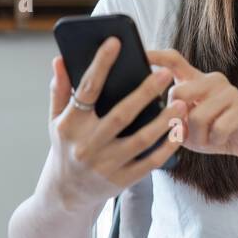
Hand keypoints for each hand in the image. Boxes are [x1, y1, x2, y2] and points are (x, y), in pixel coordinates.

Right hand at [44, 37, 187, 206]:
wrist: (65, 194)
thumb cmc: (65, 147)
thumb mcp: (56, 120)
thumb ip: (60, 90)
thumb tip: (60, 60)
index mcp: (70, 125)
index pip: (86, 90)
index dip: (100, 65)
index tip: (115, 42)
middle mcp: (87, 146)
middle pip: (120, 115)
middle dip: (144, 93)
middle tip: (165, 74)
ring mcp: (105, 166)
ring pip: (140, 141)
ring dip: (163, 121)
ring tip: (182, 102)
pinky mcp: (121, 181)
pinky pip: (150, 163)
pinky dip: (167, 147)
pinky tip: (179, 130)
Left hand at [146, 48, 237, 164]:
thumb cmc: (214, 132)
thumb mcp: (187, 126)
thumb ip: (172, 117)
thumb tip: (158, 115)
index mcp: (196, 81)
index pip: (174, 60)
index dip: (156, 56)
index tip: (139, 53)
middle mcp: (213, 80)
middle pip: (179, 92)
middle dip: (177, 119)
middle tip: (187, 132)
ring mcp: (231, 92)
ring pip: (198, 116)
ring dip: (198, 137)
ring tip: (207, 139)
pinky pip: (219, 128)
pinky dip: (215, 141)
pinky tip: (222, 139)